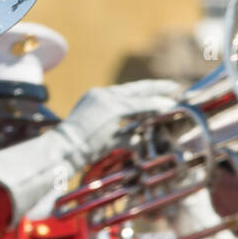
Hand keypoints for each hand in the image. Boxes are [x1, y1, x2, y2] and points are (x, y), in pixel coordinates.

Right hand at [0, 78, 182, 229]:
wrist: (59, 150)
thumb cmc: (74, 150)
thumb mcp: (97, 136)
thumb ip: (115, 131)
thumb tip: (135, 137)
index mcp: (96, 97)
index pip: (126, 92)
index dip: (146, 90)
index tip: (163, 89)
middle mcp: (102, 95)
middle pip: (136, 90)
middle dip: (158, 89)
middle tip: (178, 88)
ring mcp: (105, 102)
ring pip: (139, 100)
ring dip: (158, 102)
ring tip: (176, 103)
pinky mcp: (110, 112)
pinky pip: (138, 111)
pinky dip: (152, 113)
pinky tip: (165, 116)